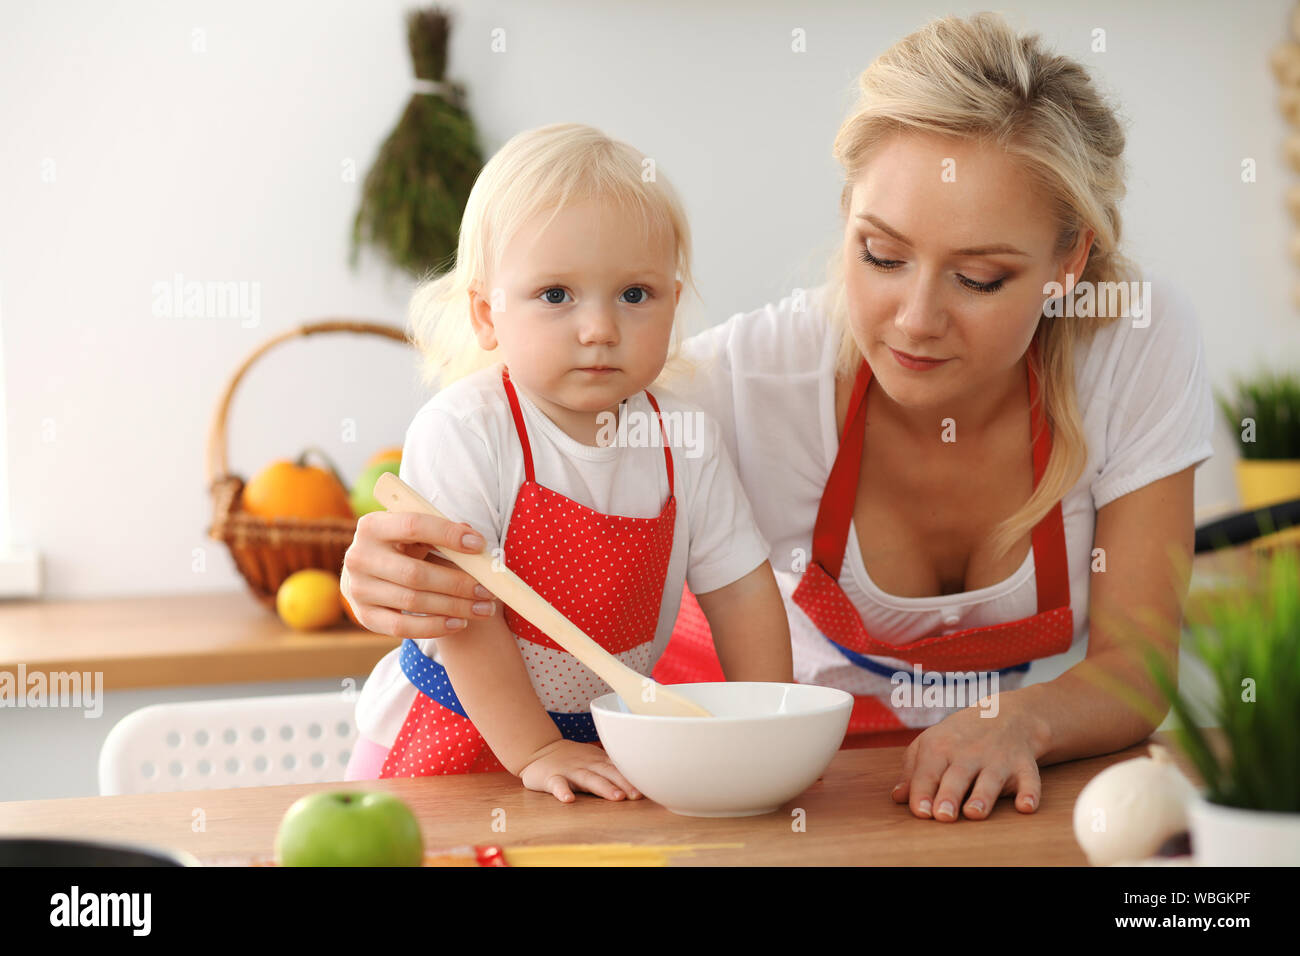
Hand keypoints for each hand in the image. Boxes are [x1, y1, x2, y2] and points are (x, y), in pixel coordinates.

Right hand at [341, 511, 498, 638]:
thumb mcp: (418, 534)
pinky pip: (402, 628)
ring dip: (454, 607)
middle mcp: (359, 557)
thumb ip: (443, 535)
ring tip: (483, 608)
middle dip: (457, 583)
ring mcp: (358, 589)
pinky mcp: (364, 616)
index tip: (479, 545)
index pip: (414, 526)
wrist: (369, 573)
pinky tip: (459, 623)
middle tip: (487, 590)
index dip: (448, 534)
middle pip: (415, 573)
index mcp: (373, 526)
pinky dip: (434, 627)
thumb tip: (475, 544)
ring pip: (412, 602)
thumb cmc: (403, 548)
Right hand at [518, 740, 642, 803]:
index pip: (618, 769)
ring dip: (603, 787)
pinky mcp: (551, 777)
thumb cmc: (572, 759)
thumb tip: (640, 782)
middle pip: (608, 773)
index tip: (648, 787)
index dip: (633, 778)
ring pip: (587, 778)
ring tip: (616, 797)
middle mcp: (586, 764)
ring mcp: (569, 770)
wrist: (538, 750)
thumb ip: (612, 769)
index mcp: (598, 761)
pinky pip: (557, 785)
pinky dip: (562, 791)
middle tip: (638, 795)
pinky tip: (568, 800)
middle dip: (624, 783)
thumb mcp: (594, 759)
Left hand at [890, 700, 1050, 821]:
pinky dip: (1030, 793)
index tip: (920, 813)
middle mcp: (968, 753)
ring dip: (983, 796)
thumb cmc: (959, 738)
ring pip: (990, 779)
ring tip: (974, 813)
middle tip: (943, 816)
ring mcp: (998, 759)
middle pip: (957, 776)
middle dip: (949, 796)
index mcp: (940, 748)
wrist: (1007, 715)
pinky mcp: (1024, 766)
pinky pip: (1029, 780)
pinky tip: (1026, 807)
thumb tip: (897, 797)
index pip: (927, 772)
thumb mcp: (930, 744)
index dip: (923, 792)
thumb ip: (913, 771)